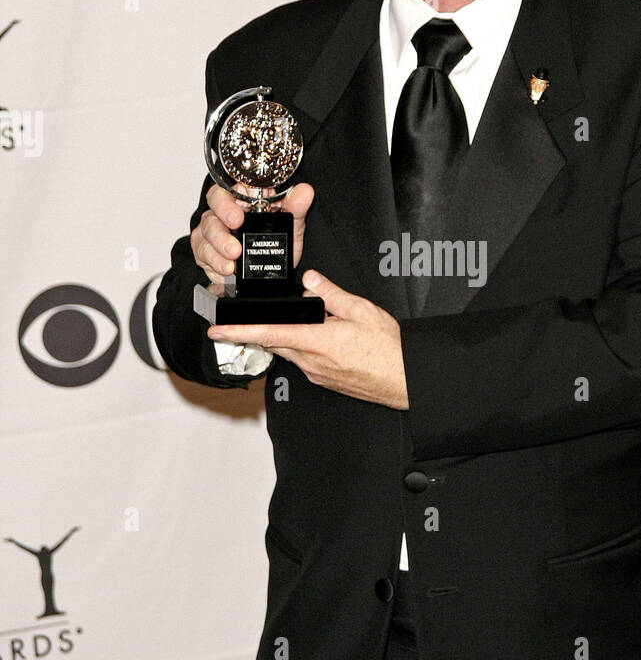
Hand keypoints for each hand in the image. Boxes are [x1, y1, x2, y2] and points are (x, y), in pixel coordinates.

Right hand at [191, 181, 314, 285]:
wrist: (273, 267)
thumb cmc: (276, 238)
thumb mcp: (291, 223)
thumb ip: (296, 207)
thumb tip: (304, 192)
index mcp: (239, 200)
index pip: (223, 193)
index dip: (226, 204)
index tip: (238, 217)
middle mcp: (221, 215)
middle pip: (210, 218)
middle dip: (220, 234)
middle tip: (235, 248)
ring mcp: (212, 235)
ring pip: (204, 239)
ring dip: (217, 253)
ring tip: (232, 263)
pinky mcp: (207, 254)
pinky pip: (203, 257)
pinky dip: (215, 264)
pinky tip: (227, 269)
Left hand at [207, 270, 408, 409]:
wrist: (405, 379)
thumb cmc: (388, 348)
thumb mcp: (362, 310)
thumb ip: (332, 294)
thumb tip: (311, 280)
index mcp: (316, 340)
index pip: (268, 333)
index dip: (238, 331)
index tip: (217, 330)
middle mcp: (311, 361)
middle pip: (274, 343)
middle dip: (257, 331)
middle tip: (242, 321)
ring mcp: (316, 373)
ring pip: (290, 351)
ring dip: (286, 338)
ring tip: (304, 324)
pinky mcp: (324, 380)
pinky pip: (304, 360)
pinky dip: (304, 347)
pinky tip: (321, 338)